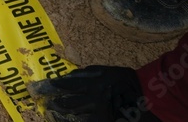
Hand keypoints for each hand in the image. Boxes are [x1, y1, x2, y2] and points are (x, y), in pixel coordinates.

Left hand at [28, 65, 159, 121]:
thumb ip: (84, 73)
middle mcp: (93, 98)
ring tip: (52, 113)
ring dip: (60, 114)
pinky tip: (67, 120)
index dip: (54, 86)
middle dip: (54, 103)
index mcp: (92, 82)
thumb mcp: (102, 70)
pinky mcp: (104, 120)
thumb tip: (69, 76)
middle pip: (68, 102)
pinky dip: (75, 121)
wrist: (143, 96)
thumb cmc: (121, 79)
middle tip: (44, 102)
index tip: (43, 86)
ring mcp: (99, 111)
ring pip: (74, 115)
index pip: (67, 85)